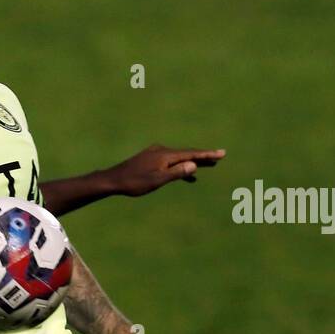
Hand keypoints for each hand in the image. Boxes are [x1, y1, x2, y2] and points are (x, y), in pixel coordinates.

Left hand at [106, 144, 224, 196]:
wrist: (112, 179)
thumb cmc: (133, 183)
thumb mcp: (156, 180)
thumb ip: (176, 173)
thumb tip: (194, 165)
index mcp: (165, 155)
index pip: (191, 154)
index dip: (207, 154)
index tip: (222, 153)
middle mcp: (161, 151)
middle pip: (186, 154)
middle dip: (203, 156)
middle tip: (220, 157)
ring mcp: (155, 154)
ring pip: (179, 158)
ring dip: (192, 162)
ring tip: (208, 166)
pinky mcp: (150, 160)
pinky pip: (170, 162)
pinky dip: (179, 168)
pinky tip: (187, 176)